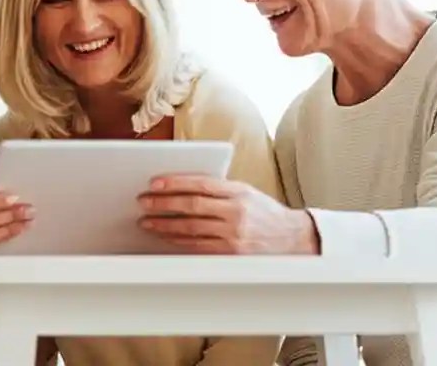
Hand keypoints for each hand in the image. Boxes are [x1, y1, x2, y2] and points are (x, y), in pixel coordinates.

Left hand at [137, 175, 318, 254]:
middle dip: (163, 204)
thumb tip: (179, 186)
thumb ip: (217, 189)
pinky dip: (177, 241)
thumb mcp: (245, 191)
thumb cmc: (264, 212)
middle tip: (143, 202)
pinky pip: (197, 246)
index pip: (200, 184)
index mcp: (239, 192)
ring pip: (191, 228)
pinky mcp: (231, 254)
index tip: (154, 183)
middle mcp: (236, 213)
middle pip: (191, 206)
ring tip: (147, 221)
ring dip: (164, 225)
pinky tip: (165, 236)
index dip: (174, 183)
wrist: (292, 238)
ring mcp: (234, 235)